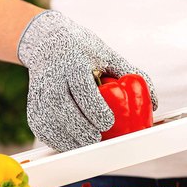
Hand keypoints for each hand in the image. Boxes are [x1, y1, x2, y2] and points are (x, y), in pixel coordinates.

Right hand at [18, 10, 157, 151]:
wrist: (46, 42)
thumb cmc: (82, 49)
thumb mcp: (108, 54)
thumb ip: (132, 75)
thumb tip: (154, 102)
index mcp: (73, 63)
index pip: (82, 90)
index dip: (94, 110)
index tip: (108, 123)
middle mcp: (52, 79)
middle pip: (63, 109)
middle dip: (81, 130)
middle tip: (98, 140)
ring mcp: (39, 93)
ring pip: (50, 123)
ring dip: (69, 140)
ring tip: (88, 145)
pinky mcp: (32, 106)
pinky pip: (43, 129)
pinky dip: (58, 141)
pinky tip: (72, 143)